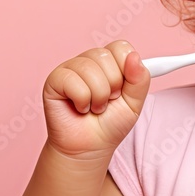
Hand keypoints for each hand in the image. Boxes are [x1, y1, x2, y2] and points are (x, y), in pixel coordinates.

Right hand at [41, 40, 150, 160]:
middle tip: (107, 101)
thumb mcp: (134, 103)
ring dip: (98, 97)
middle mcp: (88, 60)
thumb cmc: (110, 124)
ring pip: (90, 69)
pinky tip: (79, 108)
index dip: (126, 69)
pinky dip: (82, 100)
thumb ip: (140, 79)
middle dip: (113, 86)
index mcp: (108, 62)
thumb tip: (134, 56)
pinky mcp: (54, 80)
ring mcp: (70, 68)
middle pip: (105, 56)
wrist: (90, 148)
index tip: (123, 89)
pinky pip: (73, 82)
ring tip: (94, 107)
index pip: (121, 47)